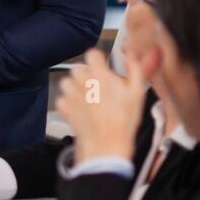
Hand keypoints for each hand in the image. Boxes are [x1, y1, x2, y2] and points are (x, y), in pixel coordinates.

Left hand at [56, 49, 146, 164]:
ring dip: (75, 87)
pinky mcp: (63, 107)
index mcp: (100, 74)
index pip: (92, 53)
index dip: (98, 60)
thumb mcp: (137, 92)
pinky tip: (81, 110)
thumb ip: (135, 69)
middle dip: (87, 75)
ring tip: (88, 99)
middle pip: (78, 68)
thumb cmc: (123, 121)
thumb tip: (132, 55)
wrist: (107, 145)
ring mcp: (70, 94)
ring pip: (67, 81)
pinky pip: (62, 98)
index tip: (102, 66)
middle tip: (98, 87)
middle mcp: (82, 81)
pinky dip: (69, 103)